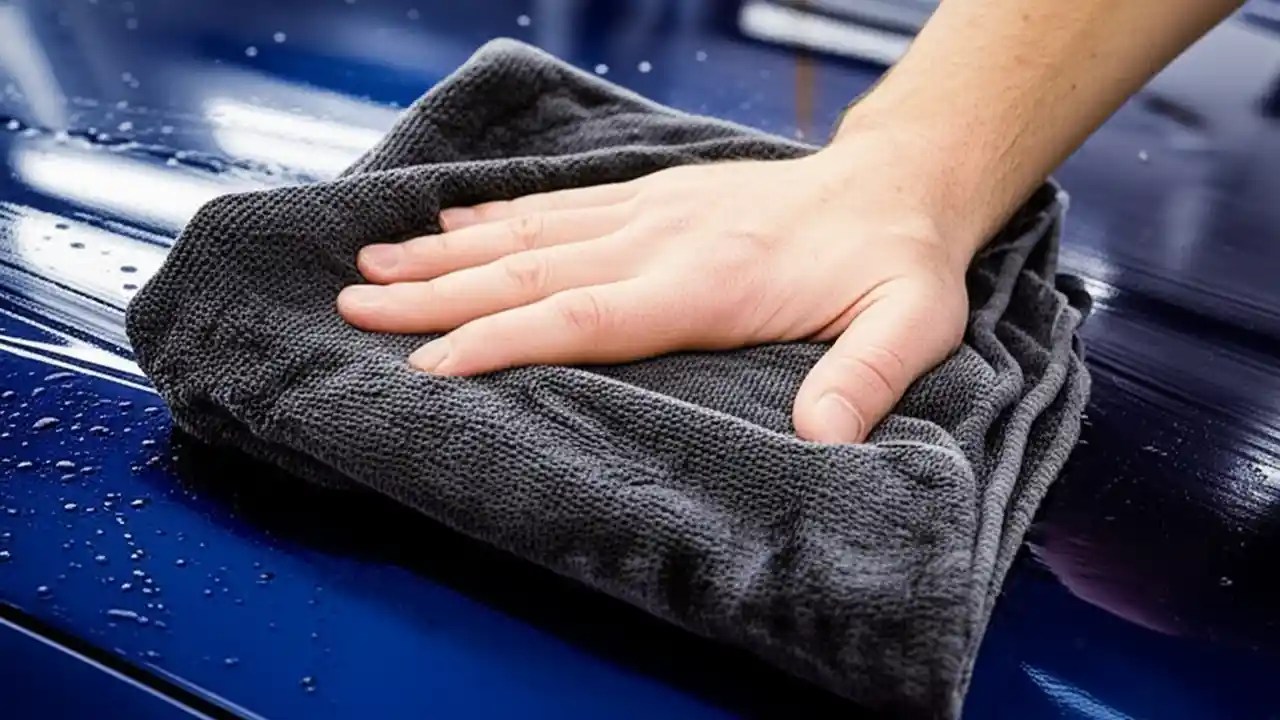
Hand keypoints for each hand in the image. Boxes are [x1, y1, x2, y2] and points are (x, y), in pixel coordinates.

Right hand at [337, 132, 979, 443]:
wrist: (895, 183)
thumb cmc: (896, 263)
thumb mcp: (910, 323)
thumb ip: (864, 377)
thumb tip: (823, 440)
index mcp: (705, 280)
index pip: (584, 315)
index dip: (502, 340)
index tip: (429, 364)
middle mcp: (659, 239)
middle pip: (530, 273)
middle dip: (437, 297)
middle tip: (353, 308)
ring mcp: (649, 212)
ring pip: (528, 235)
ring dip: (445, 255)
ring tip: (371, 267)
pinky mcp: (651, 198)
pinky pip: (559, 206)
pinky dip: (496, 217)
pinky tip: (450, 227)